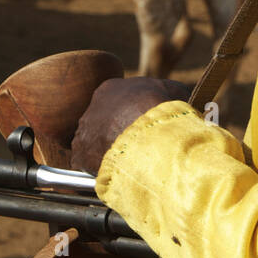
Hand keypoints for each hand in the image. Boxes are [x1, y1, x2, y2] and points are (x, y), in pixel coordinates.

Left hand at [69, 76, 192, 174]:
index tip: (144, 127)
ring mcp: (84, 130)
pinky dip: (99, 167)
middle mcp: (91, 107)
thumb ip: (170, 92)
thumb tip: (177, 98)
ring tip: (128, 160)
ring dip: (109, 150)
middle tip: (137, 146)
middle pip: (104, 122)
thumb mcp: (174, 91)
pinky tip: (115, 169)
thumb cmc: (163, 111)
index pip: (119, 103)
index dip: (132, 116)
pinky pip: (87, 161)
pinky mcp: (79, 153)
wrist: (148, 135)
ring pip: (95, 141)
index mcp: (110, 89)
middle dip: (118, 133)